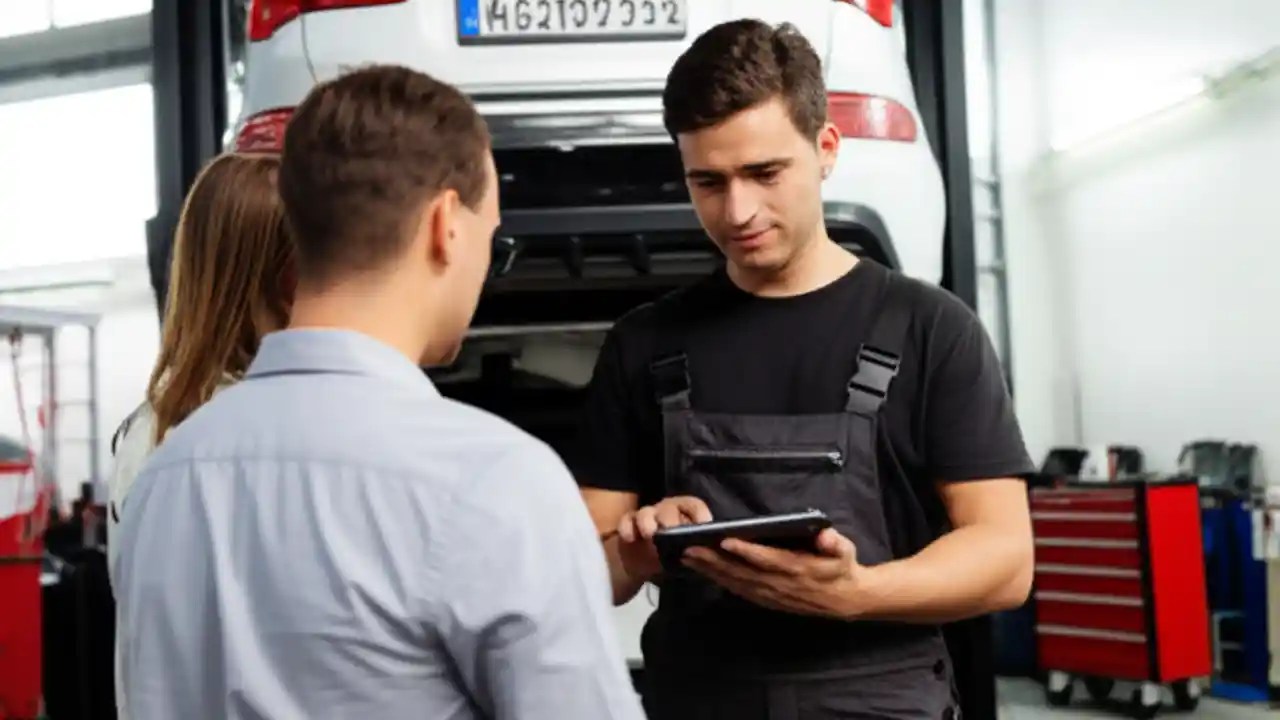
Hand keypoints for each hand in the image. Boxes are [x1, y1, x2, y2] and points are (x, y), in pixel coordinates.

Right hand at [614, 496, 712, 582]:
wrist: (644, 564)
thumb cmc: (673, 555)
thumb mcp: (689, 554)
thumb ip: (697, 551)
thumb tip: (706, 553)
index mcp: (685, 513)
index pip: (694, 506)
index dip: (700, 513)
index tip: (704, 524)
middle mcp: (666, 510)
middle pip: (669, 508)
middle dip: (670, 519)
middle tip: (671, 530)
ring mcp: (646, 516)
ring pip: (646, 512)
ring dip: (648, 521)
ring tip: (650, 534)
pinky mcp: (628, 524)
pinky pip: (626, 521)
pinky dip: (627, 528)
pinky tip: (630, 538)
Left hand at [683, 528, 863, 619]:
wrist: (847, 600)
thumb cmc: (842, 567)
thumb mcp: (846, 550)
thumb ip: (834, 543)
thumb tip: (826, 536)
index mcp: (798, 568)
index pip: (766, 559)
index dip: (745, 551)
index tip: (724, 540)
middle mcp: (780, 584)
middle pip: (742, 571)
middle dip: (714, 560)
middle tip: (689, 549)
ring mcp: (772, 594)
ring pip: (736, 582)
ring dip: (711, 571)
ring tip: (687, 559)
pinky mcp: (768, 600)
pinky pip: (740, 591)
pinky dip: (721, 582)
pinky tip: (704, 573)